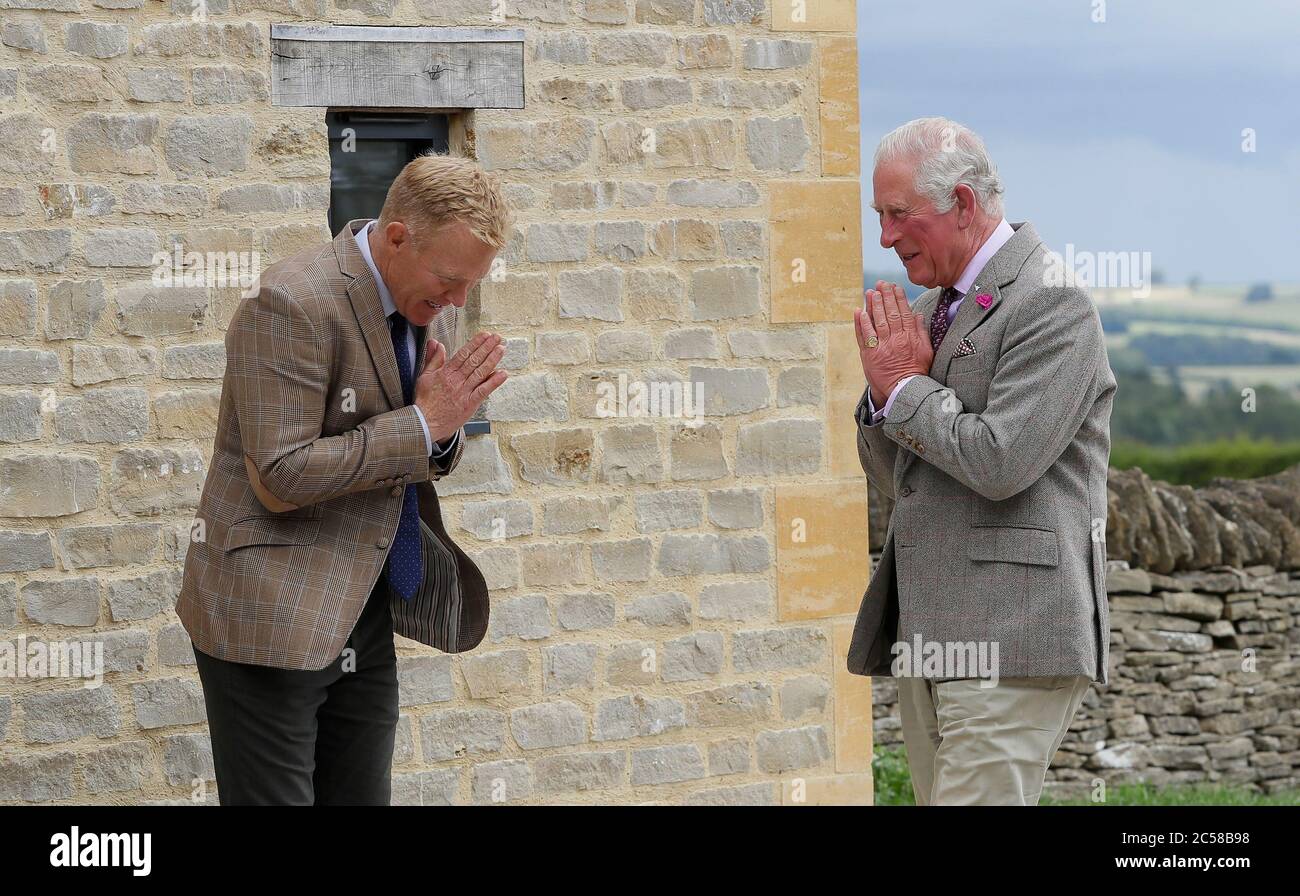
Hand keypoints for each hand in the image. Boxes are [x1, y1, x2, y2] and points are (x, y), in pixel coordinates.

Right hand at [414, 331, 507, 442]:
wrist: (424, 423)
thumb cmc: (425, 401)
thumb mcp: (424, 376)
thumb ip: (433, 359)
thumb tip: (435, 343)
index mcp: (445, 373)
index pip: (463, 354)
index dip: (475, 343)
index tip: (484, 335)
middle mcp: (456, 381)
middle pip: (474, 360)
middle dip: (487, 347)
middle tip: (497, 337)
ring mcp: (463, 392)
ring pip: (480, 373)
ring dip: (492, 360)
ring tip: (501, 349)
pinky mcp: (469, 404)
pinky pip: (483, 391)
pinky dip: (494, 382)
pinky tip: (503, 373)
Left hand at [854, 280, 933, 405]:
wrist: (904, 390)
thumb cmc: (917, 370)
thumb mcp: (926, 350)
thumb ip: (921, 332)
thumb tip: (917, 315)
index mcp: (910, 337)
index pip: (904, 313)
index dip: (899, 298)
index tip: (895, 287)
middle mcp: (896, 340)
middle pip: (890, 314)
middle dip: (885, 297)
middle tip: (881, 284)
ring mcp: (882, 347)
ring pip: (877, 322)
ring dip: (873, 306)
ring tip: (870, 292)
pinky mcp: (870, 355)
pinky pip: (865, 337)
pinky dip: (861, 323)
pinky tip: (859, 312)